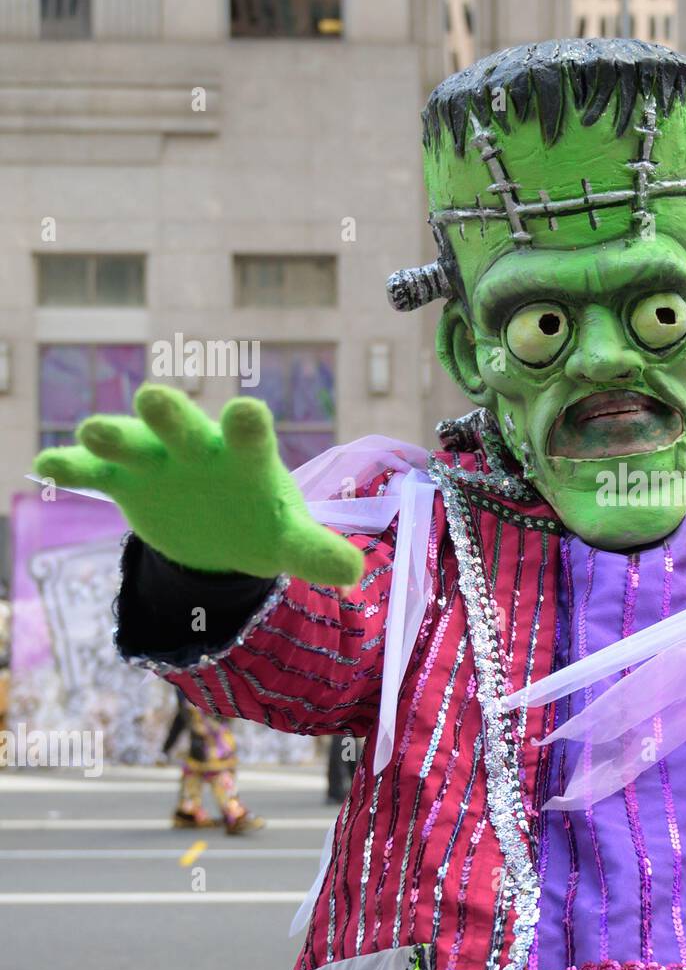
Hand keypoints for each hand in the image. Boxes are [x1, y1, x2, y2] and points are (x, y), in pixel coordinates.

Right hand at [33, 385, 362, 585]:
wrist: (223, 532)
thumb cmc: (263, 521)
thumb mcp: (289, 539)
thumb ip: (314, 551)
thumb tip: (353, 572)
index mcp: (246, 456)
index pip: (250, 435)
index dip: (247, 425)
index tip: (247, 413)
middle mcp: (200, 448)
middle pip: (184, 425)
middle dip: (170, 413)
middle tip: (156, 397)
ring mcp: (158, 461)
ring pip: (131, 440)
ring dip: (112, 435)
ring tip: (94, 433)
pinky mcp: (125, 481)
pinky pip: (94, 471)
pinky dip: (72, 466)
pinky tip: (46, 466)